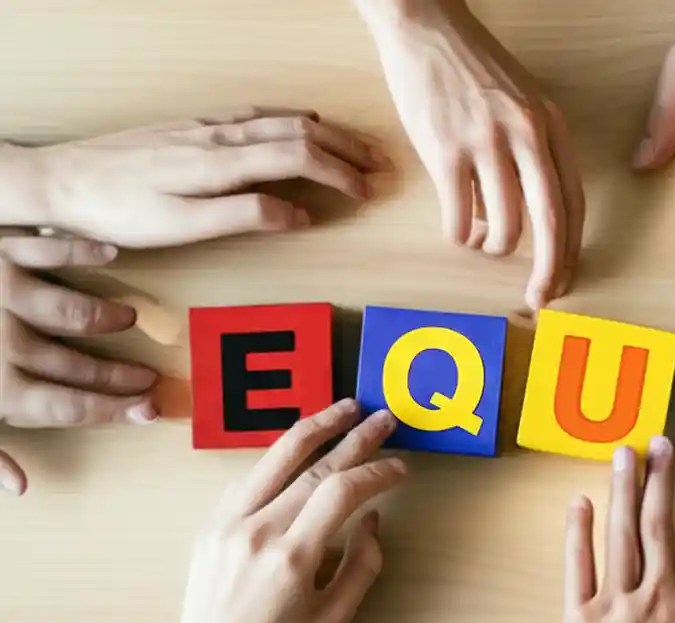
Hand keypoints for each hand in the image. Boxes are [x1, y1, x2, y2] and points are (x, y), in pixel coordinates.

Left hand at [0, 232, 158, 495]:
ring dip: (106, 316)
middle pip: (78, 367)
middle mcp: (7, 345)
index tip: (146, 412)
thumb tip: (20, 487)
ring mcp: (3, 296)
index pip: (68, 408)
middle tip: (150, 378)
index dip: (111, 413)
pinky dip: (79, 251)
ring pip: (72, 312)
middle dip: (120, 376)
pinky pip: (47, 250)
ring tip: (128, 318)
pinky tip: (108, 254)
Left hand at [15, 106, 381, 246]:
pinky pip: (259, 113)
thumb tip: (299, 214)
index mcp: (222, 162)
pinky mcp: (194, 125)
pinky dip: (294, 119)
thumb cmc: (119, 212)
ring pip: (282, 119)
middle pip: (300, 131)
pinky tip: (302, 123)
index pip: (300, 157)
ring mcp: (208, 126)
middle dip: (347, 148)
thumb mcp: (182, 227)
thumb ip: (244, 217)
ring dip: (327, 132)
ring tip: (357, 148)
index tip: (370, 191)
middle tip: (382, 168)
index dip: (341, 172)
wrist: (61, 181)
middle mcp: (220, 136)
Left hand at [140, 400, 405, 622]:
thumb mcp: (334, 620)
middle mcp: (256, 531)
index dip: (378, 472)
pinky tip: (301, 448)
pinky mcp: (210, 525)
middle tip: (383, 418)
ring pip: (275, 458)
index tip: (402, 467)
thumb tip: (372, 517)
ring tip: (343, 409)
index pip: (343, 492)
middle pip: (314, 466)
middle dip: (355, 437)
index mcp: (291, 558)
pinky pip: (250, 477)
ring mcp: (226, 524)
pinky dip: (279, 457)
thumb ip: (362, 564)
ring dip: (314, 428)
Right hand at [357, 0, 583, 309]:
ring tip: (482, 244)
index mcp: (551, 125)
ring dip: (493, 248)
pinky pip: (460, 216)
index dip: (572, 248)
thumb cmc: (471, 69)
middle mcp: (526, 135)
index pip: (574, 200)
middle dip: (549, 270)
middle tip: (540, 298)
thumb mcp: (521, 103)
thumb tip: (524, 212)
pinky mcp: (444, 150)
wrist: (425, 27)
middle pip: (551, 221)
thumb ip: (531, 153)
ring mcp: (486, 142)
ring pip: (505, 225)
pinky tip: (457, 230)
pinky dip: (460, 235)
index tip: (565, 278)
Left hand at [549, 437, 674, 622]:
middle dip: (660, 481)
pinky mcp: (578, 614)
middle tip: (660, 442)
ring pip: (620, 534)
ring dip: (621, 490)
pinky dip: (577, 531)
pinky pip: (577, 564)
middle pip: (658, 526)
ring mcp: (614, 602)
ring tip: (623, 453)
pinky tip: (578, 501)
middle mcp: (655, 597)